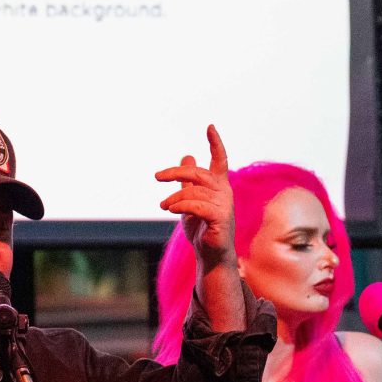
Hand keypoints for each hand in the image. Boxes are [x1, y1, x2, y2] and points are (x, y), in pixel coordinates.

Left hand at [155, 125, 233, 268]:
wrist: (210, 255)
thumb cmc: (201, 227)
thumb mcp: (191, 200)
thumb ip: (189, 181)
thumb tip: (187, 156)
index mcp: (219, 185)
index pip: (220, 159)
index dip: (215, 143)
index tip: (210, 127)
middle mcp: (224, 192)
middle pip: (199, 173)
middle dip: (175, 173)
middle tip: (157, 177)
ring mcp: (224, 205)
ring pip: (194, 192)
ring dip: (174, 198)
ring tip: (164, 206)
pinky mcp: (220, 218)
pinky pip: (197, 206)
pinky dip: (181, 206)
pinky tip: (171, 210)